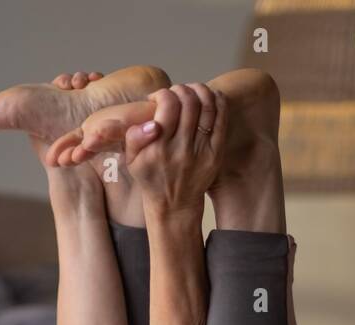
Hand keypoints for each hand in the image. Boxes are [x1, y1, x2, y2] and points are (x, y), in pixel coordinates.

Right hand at [125, 83, 227, 216]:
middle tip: (176, 93)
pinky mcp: (216, 154)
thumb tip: (152, 122)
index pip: (168, 105)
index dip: (164, 93)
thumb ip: (134, 137)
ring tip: (192, 90)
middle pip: (189, 102)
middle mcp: (181, 149)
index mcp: (158, 148)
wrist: (174, 204)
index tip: (159, 97)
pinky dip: (218, 102)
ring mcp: (202, 151)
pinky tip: (210, 96)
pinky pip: (222, 120)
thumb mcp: (132, 161)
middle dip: (182, 89)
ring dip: (201, 90)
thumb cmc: (152, 178)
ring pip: (208, 107)